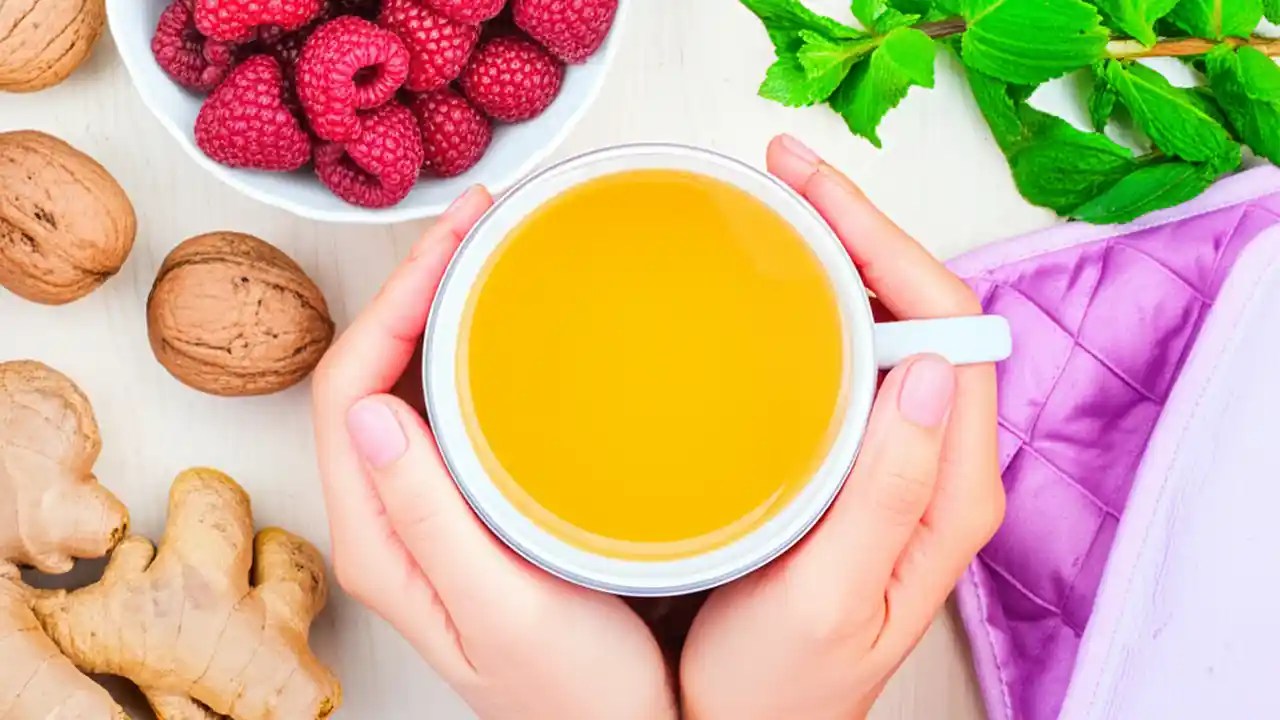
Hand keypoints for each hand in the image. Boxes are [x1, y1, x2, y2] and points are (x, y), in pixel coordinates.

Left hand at [311, 187, 676, 719]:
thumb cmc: (574, 696)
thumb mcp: (504, 611)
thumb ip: (430, 518)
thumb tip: (369, 412)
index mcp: (379, 538)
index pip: (350, 391)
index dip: (393, 304)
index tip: (454, 244)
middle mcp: (392, 518)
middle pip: (374, 374)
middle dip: (417, 285)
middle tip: (479, 223)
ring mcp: (433, 511)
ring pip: (414, 386)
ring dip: (445, 310)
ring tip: (494, 251)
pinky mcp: (476, 509)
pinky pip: (456, 412)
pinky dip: (478, 354)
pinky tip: (517, 329)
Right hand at [679, 136, 1005, 719]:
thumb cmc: (782, 688)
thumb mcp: (833, 596)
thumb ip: (889, 488)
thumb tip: (936, 366)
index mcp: (953, 490)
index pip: (950, 326)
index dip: (887, 243)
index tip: (816, 193)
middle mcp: (938, 467)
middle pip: (924, 310)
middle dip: (860, 229)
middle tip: (786, 175)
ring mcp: (896, 462)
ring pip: (888, 328)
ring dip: (840, 258)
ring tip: (778, 208)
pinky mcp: (854, 467)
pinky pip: (851, 363)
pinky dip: (815, 308)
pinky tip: (773, 289)